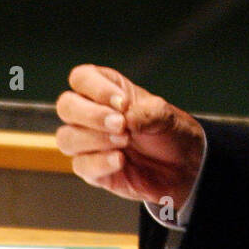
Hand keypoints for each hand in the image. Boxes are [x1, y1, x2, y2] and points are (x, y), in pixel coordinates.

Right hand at [56, 64, 204, 209]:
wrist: (182, 167)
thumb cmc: (169, 132)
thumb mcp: (165, 115)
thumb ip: (145, 112)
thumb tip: (125, 119)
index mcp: (106, 90)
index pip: (82, 78)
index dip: (96, 88)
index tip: (122, 103)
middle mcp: (91, 114)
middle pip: (66, 106)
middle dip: (91, 115)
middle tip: (120, 123)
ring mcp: (88, 143)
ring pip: (66, 137)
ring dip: (94, 139)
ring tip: (124, 140)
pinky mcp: (92, 169)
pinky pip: (80, 165)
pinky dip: (99, 162)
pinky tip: (120, 160)